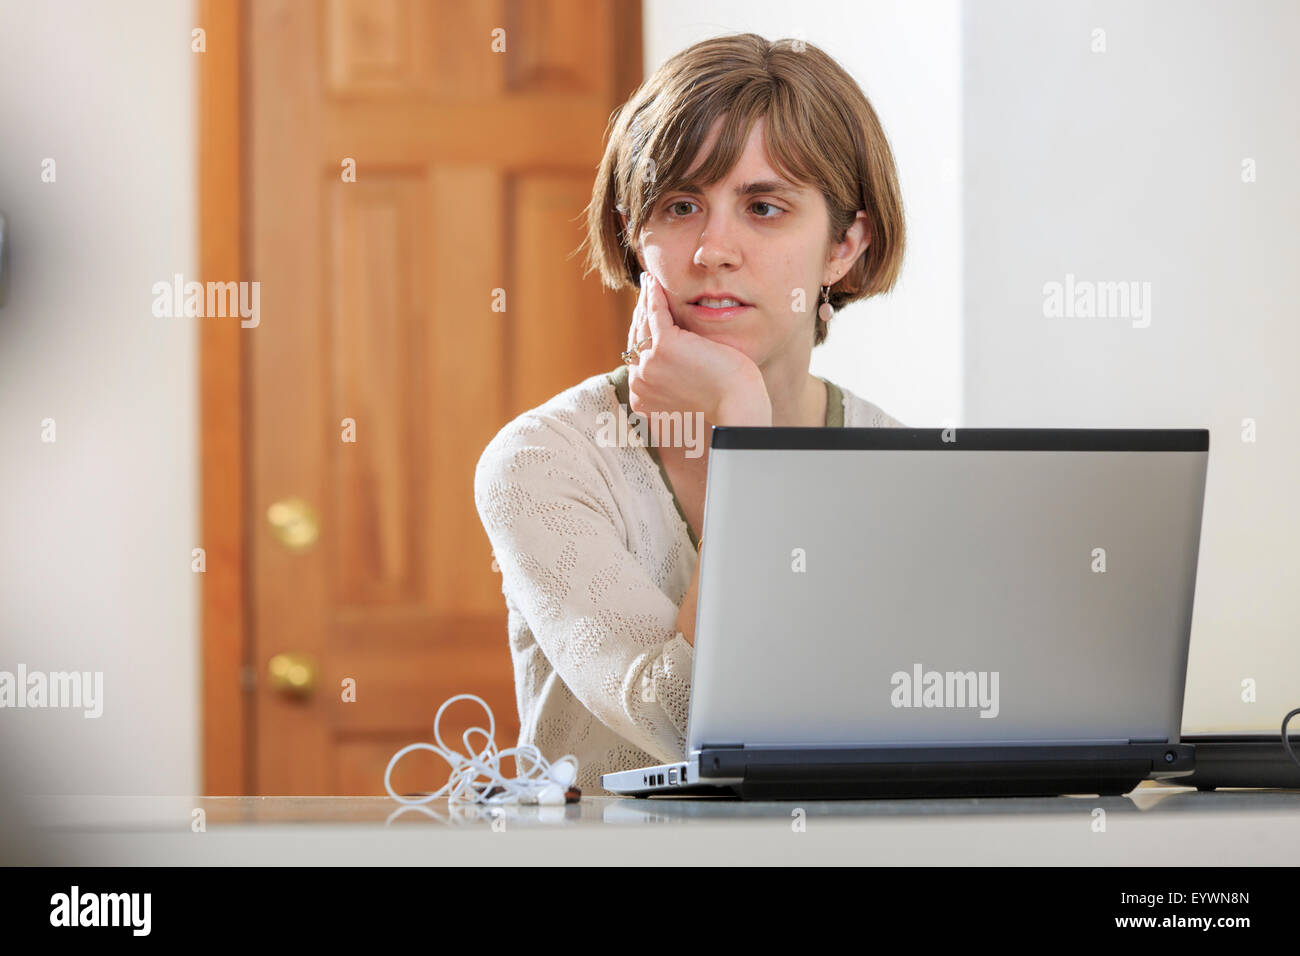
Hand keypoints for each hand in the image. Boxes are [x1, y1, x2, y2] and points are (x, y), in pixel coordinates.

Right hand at [626, 271, 771, 426]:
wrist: (737, 407)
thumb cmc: (722, 405)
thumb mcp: (686, 397)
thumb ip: (671, 386)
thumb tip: (672, 372)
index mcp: (641, 398)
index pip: (638, 358)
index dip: (642, 335)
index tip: (646, 317)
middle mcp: (639, 382)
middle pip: (637, 338)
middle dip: (640, 314)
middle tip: (645, 293)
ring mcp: (648, 364)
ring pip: (644, 324)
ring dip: (645, 299)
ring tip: (649, 282)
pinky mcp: (664, 347)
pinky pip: (656, 312)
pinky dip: (653, 294)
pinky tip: (654, 281)